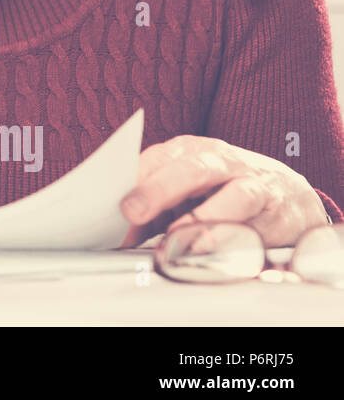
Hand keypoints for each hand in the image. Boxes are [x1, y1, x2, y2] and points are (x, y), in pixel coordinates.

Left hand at [119, 134, 328, 247]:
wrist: (287, 194)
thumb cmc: (223, 190)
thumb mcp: (185, 192)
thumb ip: (152, 211)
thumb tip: (117, 234)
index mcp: (191, 151)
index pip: (157, 159)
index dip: (133, 181)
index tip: (113, 203)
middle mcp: (222, 161)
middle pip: (191, 170)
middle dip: (159, 190)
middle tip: (133, 212)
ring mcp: (254, 184)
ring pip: (235, 195)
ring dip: (205, 217)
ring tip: (178, 236)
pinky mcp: (279, 212)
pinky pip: (260, 225)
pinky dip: (239, 238)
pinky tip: (218, 249)